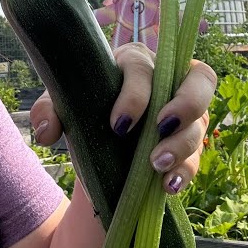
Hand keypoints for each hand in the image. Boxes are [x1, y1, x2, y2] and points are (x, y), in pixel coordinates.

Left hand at [29, 42, 216, 194]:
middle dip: (186, 103)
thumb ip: (49, 110)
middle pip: (201, 77)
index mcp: (135, 62)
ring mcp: (185, 115)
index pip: (144, 68)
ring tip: (155, 165)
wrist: (95, 147)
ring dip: (181, 145)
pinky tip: (167, 186)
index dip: (136, 95)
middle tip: (161, 128)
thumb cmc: (84, 111)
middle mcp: (168, 82)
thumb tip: (46, 131)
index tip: (118, 126)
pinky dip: (185, 172)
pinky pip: (197, 157)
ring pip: (199, 123)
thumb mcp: (63, 107)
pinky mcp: (188, 146)